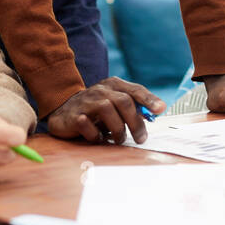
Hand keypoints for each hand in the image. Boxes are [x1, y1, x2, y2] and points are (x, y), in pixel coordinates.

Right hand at [46, 78, 164, 144]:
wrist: (63, 110)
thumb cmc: (96, 109)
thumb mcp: (115, 103)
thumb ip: (134, 106)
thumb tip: (156, 112)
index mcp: (113, 85)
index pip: (135, 90)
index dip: (149, 99)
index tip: (160, 110)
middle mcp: (99, 90)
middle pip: (123, 101)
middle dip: (135, 122)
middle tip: (140, 139)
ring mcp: (85, 102)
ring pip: (107, 109)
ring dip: (117, 129)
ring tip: (119, 140)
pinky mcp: (73, 116)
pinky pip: (87, 124)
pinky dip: (95, 134)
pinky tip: (98, 137)